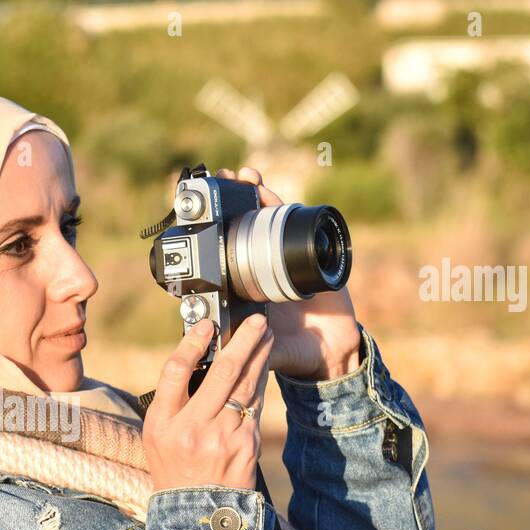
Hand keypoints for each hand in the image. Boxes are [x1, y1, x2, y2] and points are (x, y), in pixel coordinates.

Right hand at [143, 313, 272, 492]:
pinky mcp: (246, 445)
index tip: (206, 326)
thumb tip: (198, 359)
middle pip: (221, 373)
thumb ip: (172, 401)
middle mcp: (192, 429)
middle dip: (242, 341)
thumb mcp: (157, 435)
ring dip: (259, 356)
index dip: (191, 344)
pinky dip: (260, 383)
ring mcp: (222, 437)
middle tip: (257, 321)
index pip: (175, 372)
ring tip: (266, 335)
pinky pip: (255, 405)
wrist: (197, 511)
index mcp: (163, 424)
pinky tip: (263, 368)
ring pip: (245, 385)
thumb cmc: (173, 466)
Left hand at [216, 167, 362, 380]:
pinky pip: (291, 224)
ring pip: (264, 221)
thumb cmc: (296, 353)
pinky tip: (267, 190)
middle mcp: (259, 271)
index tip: (196, 216)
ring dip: (253, 196)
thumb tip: (235, 347)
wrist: (334, 351)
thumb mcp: (270, 354)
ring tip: (242, 175)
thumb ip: (256, 353)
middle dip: (229, 205)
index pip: (222, 258)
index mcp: (244, 293)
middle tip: (217, 181)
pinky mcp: (306, 254)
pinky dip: (279, 205)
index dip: (210, 236)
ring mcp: (282, 260)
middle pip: (240, 231)